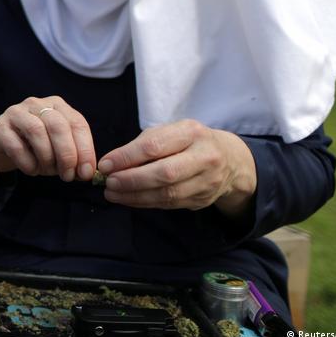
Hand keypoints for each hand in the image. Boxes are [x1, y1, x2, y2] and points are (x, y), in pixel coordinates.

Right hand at [0, 95, 96, 195]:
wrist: (0, 147)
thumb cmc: (34, 148)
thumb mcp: (57, 151)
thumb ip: (73, 158)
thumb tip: (86, 173)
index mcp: (57, 106)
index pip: (77, 123)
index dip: (85, 149)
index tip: (86, 172)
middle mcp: (37, 104)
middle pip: (58, 126)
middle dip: (67, 154)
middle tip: (67, 175)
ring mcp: (16, 113)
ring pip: (37, 131)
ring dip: (46, 157)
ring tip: (47, 172)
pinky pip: (16, 145)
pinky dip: (27, 162)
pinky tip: (31, 170)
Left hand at [97, 119, 256, 215]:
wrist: (231, 160)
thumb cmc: (189, 142)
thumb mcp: (171, 132)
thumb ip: (143, 145)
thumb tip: (111, 164)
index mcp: (192, 133)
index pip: (154, 146)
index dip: (126, 157)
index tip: (105, 165)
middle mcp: (204, 157)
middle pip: (164, 173)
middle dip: (131, 180)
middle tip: (109, 183)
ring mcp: (207, 181)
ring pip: (167, 194)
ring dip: (135, 196)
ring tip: (113, 193)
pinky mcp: (203, 199)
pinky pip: (170, 204)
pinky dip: (145, 203)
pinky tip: (128, 199)